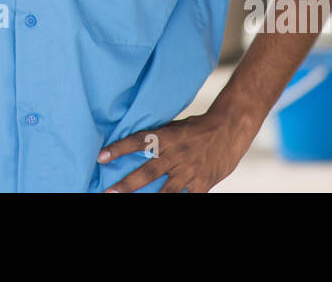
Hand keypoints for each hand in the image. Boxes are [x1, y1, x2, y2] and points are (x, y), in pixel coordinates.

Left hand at [97, 111, 253, 192]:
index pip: (139, 141)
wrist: (230, 128)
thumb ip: (159, 139)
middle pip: (148, 172)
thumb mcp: (176, 127)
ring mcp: (189, 170)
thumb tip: (136, 147)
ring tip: (128, 202)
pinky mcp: (202, 183)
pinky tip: (162, 205)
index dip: (120, 149)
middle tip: (109, 192)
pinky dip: (175, 201)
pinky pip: (186, 198)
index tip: (101, 156)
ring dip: (146, 199)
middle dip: (127, 184)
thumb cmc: (199, 127)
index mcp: (168, 136)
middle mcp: (176, 154)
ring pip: (165, 190)